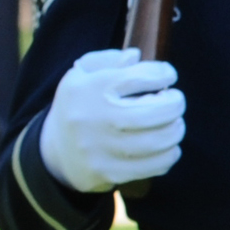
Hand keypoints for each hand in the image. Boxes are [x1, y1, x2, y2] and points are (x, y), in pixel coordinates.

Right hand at [39, 47, 184, 192]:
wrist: (53, 151)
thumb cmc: (81, 104)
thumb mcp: (84, 74)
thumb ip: (110, 59)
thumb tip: (135, 57)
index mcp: (89, 88)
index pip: (141, 77)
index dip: (164, 74)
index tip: (167, 75)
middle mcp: (93, 120)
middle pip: (157, 112)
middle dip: (175, 104)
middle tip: (174, 101)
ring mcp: (100, 150)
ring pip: (160, 140)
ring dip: (175, 129)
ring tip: (172, 122)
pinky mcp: (109, 172)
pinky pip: (157, 165)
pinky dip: (170, 153)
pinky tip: (165, 145)